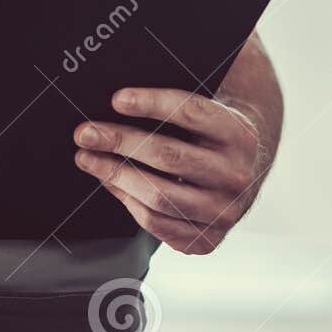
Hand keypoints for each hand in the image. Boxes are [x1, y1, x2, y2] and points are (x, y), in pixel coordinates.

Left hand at [73, 85, 265, 253]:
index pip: (192, 112)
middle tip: (85, 132)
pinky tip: (110, 181)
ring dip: (114, 175)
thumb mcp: (210, 110)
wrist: (246, 172)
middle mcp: (236, 175)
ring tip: (87, 157)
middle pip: (168, 156)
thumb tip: (123, 93)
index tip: (116, 99)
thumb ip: (177, 100)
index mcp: (240, 134)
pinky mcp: (208, 238)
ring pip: (158, 196)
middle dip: (119, 141)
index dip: (152, 104)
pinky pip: (157, 223)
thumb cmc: (211, 134)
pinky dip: (127, 200)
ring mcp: (224, 211)